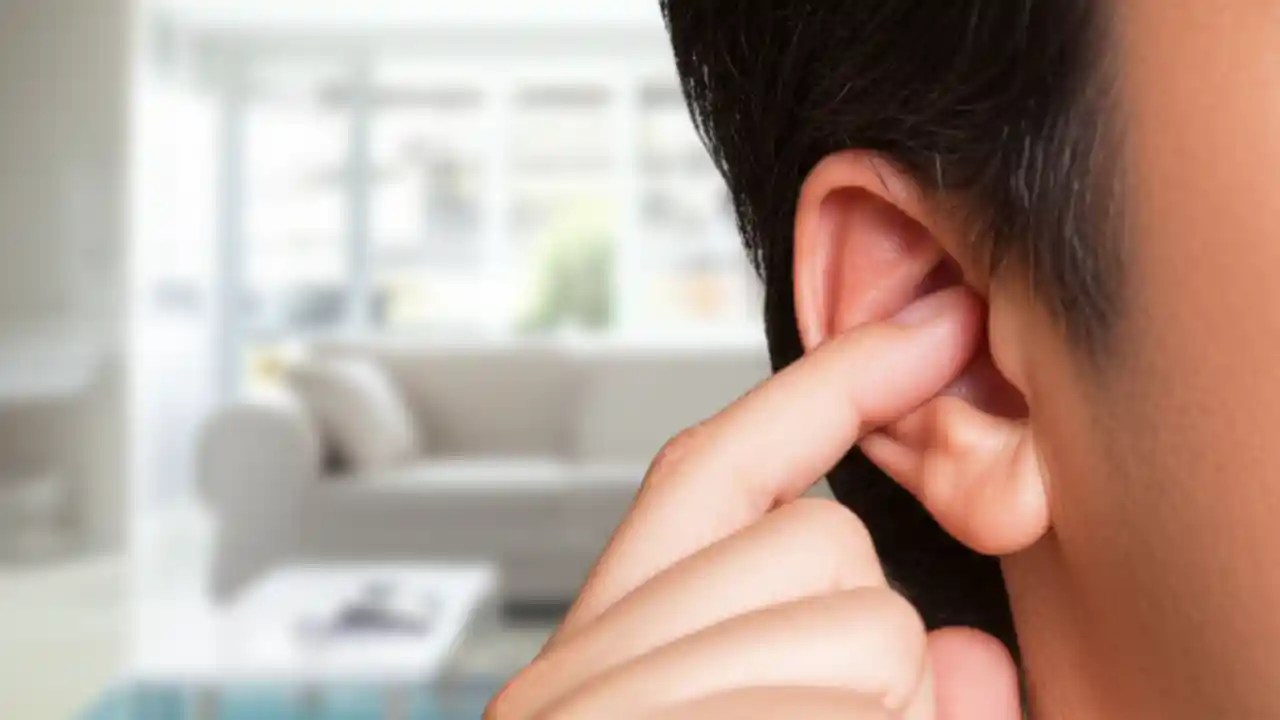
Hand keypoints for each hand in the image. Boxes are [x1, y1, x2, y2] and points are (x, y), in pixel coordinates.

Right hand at [487, 288, 1020, 718]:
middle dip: (883, 643)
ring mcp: (605, 712)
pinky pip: (861, 702)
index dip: (832, 388)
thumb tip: (975, 654)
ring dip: (895, 715)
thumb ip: (892, 695)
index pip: (709, 470)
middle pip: (820, 541)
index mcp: (600, 658)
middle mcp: (572, 682)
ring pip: (871, 628)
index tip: (929, 329)